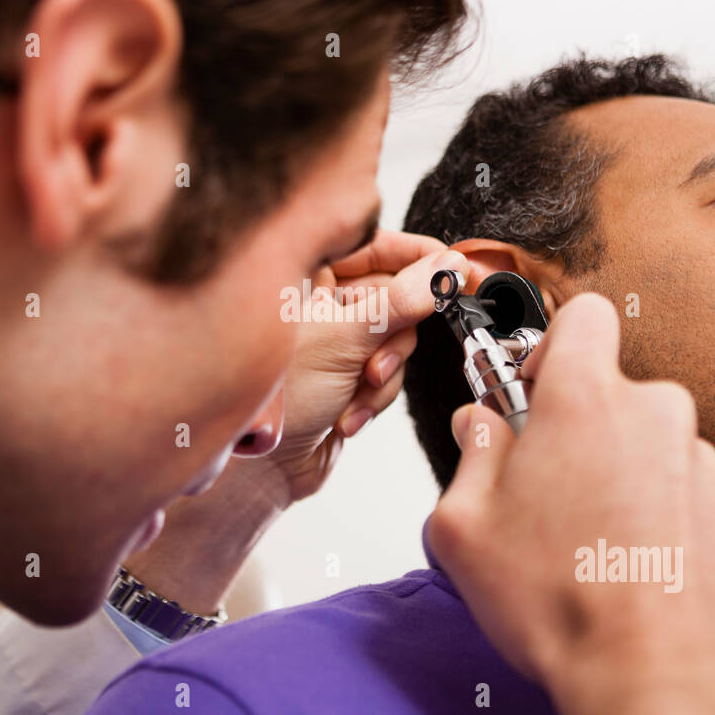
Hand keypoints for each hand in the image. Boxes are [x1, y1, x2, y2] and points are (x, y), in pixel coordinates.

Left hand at [256, 231, 471, 504]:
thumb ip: (401, 300)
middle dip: (394, 339)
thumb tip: (447, 266)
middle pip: (399, 297)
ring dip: (384, 376)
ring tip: (356, 393)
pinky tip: (346, 416)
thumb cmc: (276, 399)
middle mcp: (323, 302)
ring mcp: (338, 341)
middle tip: (377, 362)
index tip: (454, 271)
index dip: (419, 257)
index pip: (379, 245)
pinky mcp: (348, 377)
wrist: (260, 470)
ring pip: (398, 341)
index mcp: (309, 273)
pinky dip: (373, 399)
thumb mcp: (343, 339)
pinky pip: (388, 375)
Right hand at [427, 293, 714, 714]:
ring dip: (614, 480)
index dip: (550, 348)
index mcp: (589, 399)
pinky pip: (678, 499)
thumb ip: (469, 457)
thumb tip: (479, 430)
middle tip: (539, 492)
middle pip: (611, 395)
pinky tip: (622, 572)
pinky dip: (652, 522)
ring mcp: (702, 468)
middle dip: (575, 431)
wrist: (661, 681)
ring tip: (580, 547)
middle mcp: (658, 417)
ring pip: (646, 449)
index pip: (584, 318)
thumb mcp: (465, 528)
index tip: (529, 394)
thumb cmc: (565, 604)